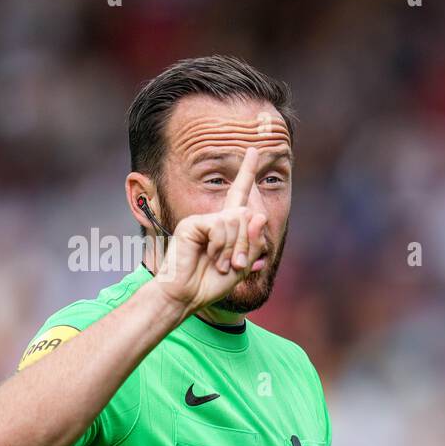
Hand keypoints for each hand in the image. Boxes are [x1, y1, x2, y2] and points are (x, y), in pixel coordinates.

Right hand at [151, 147, 267, 316]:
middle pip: (247, 217)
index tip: (254, 150)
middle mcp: (215, 218)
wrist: (186, 296)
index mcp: (226, 226)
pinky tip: (210, 258)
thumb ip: (253, 243)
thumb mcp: (242, 267)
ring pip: (235, 221)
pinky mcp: (191, 223)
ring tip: (221, 264)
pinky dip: (221, 247)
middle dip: (247, 245)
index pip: (239, 194)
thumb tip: (258, 214)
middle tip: (235, 265)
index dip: (247, 173)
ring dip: (234, 249)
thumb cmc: (211, 283)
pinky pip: (220, 227)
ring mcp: (201, 219)